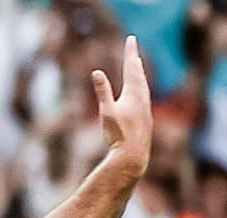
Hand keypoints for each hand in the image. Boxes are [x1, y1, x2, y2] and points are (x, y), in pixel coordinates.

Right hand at [92, 36, 151, 178]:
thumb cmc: (119, 134)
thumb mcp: (107, 112)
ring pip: (143, 84)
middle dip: (134, 59)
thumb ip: (102, 91)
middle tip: (133, 47)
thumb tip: (96, 72)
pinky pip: (144, 94)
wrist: (134, 154)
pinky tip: (139, 92)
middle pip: (139, 73)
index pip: (131, 67)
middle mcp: (142, 97)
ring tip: (137, 65)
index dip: (130, 52)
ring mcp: (145, 106)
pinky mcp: (145, 116)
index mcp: (133, 93)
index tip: (131, 39)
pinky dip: (141, 86)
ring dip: (139, 72)